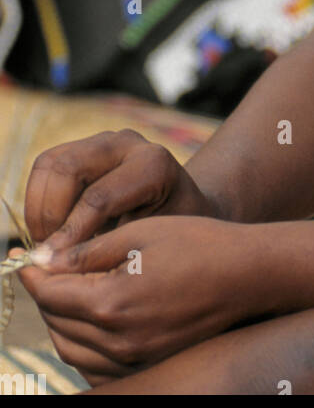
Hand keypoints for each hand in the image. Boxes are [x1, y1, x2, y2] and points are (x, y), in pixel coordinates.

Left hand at [17, 215, 261, 384]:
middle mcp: (120, 340)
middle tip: (47, 270)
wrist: (248, 274)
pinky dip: (83, 347)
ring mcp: (136, 358)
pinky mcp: (149, 364)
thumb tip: (46, 260)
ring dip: (60, 322)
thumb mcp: (139, 233)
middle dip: (45, 296)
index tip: (27, 258)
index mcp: (113, 302)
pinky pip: (97, 367)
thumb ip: (87, 250)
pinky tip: (91, 322)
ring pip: (73, 351)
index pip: (51, 294)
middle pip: (57, 325)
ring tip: (67, 291)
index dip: (34, 273)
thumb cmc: (198, 243)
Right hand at [23, 129, 216, 253]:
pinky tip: (47, 231)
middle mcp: (126, 143)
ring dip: (37, 207)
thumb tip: (57, 266)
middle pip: (66, 168)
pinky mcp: (82, 146)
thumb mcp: (152, 243)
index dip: (71, 233)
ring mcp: (102, 141)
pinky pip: (45, 166)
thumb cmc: (172, 232)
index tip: (55, 264)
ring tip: (45, 244)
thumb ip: (110, 249)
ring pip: (48, 164)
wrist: (182, 206)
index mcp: (153, 165)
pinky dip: (37, 200)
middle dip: (48, 215)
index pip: (98, 198)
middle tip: (47, 254)